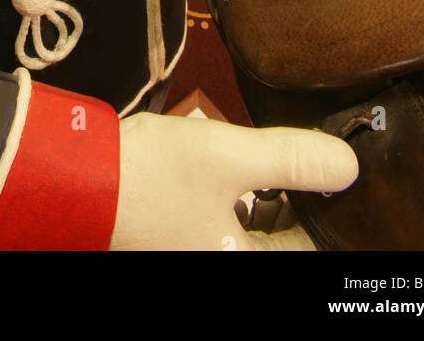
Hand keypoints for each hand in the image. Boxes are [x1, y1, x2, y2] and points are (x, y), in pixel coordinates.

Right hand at [110, 113, 357, 250]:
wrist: (78, 179)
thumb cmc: (149, 176)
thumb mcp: (229, 157)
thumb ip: (291, 160)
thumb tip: (345, 164)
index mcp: (241, 267)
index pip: (309, 251)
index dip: (329, 214)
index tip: (341, 182)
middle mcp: (221, 265)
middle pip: (282, 242)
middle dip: (301, 206)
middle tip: (316, 167)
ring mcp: (200, 252)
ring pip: (256, 233)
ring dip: (271, 201)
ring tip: (280, 160)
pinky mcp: (181, 237)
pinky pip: (230, 224)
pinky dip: (243, 200)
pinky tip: (241, 170)